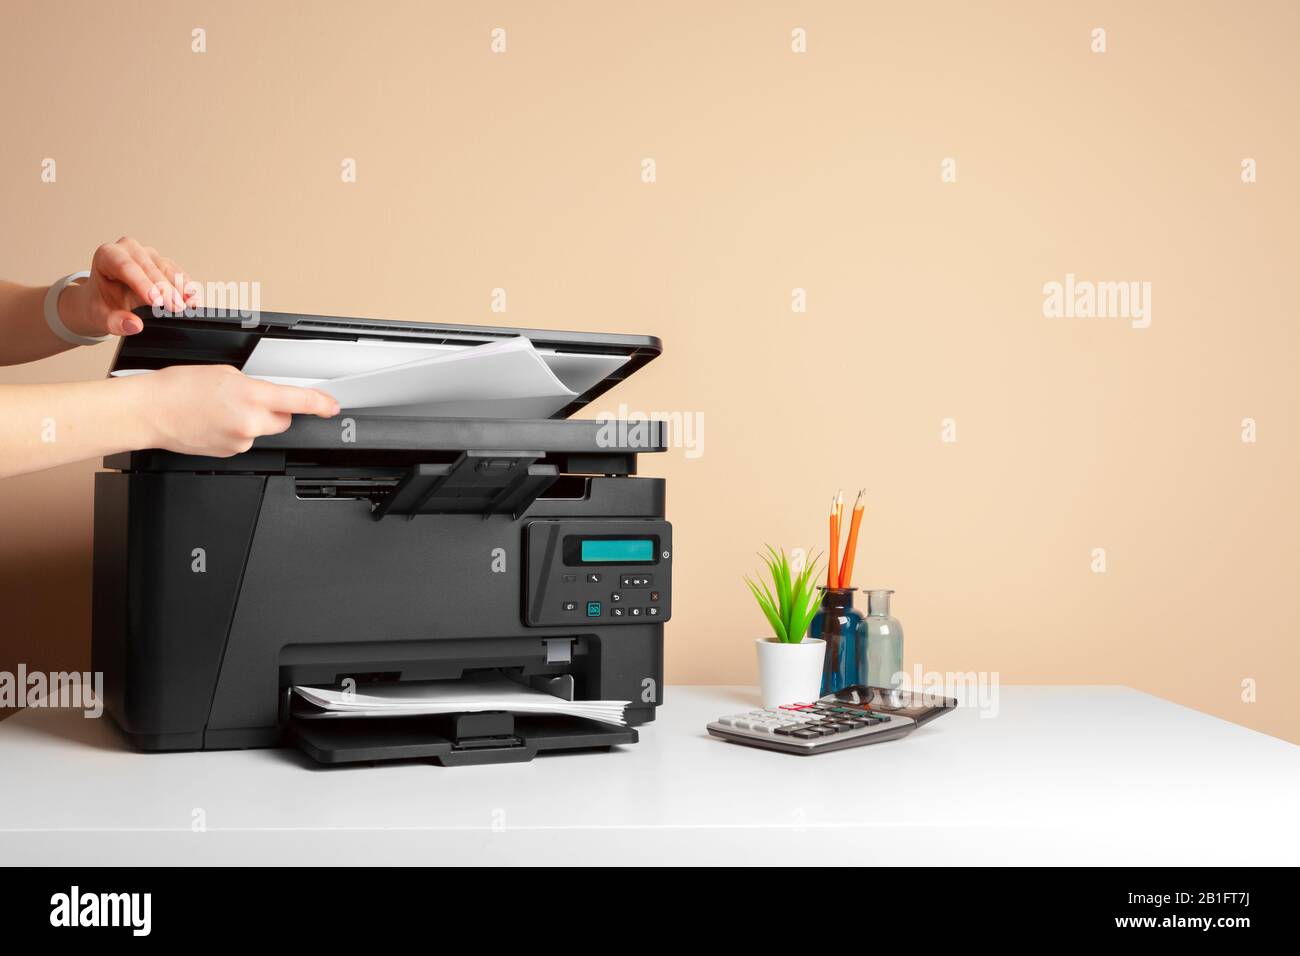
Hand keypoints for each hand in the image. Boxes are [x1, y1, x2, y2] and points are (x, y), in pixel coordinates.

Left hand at [59, 236, 196, 337]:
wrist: (104, 300)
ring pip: (167, 268)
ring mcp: (148, 255)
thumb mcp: (99, 316)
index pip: (126, 267)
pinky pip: (178, 273)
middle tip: (177, 308)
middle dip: (165, 289)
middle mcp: (129, 250)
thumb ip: (114, 322)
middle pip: (150, 267)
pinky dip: (186, 287)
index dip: (143, 284)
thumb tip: (134, 325)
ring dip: (180, 288)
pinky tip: (193, 299)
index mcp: (107, 255)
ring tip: (189, 305)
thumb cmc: (100, 303)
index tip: (157, 302)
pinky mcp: (164, 263)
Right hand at [130, 365, 339, 456]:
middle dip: (274, 409)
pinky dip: (235, 430)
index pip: (299, 401)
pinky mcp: (230, 453)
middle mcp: (250, 422)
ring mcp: (241, 441)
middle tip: (248, 399)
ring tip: (220, 409)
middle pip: (283, 420)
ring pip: (262, 430)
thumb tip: (263, 393)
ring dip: (251, 420)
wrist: (149, 411)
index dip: (321, 404)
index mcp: (252, 396)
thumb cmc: (176, 388)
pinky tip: (214, 421)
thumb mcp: (223, 373)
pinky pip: (244, 439)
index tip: (331, 406)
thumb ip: (251, 384)